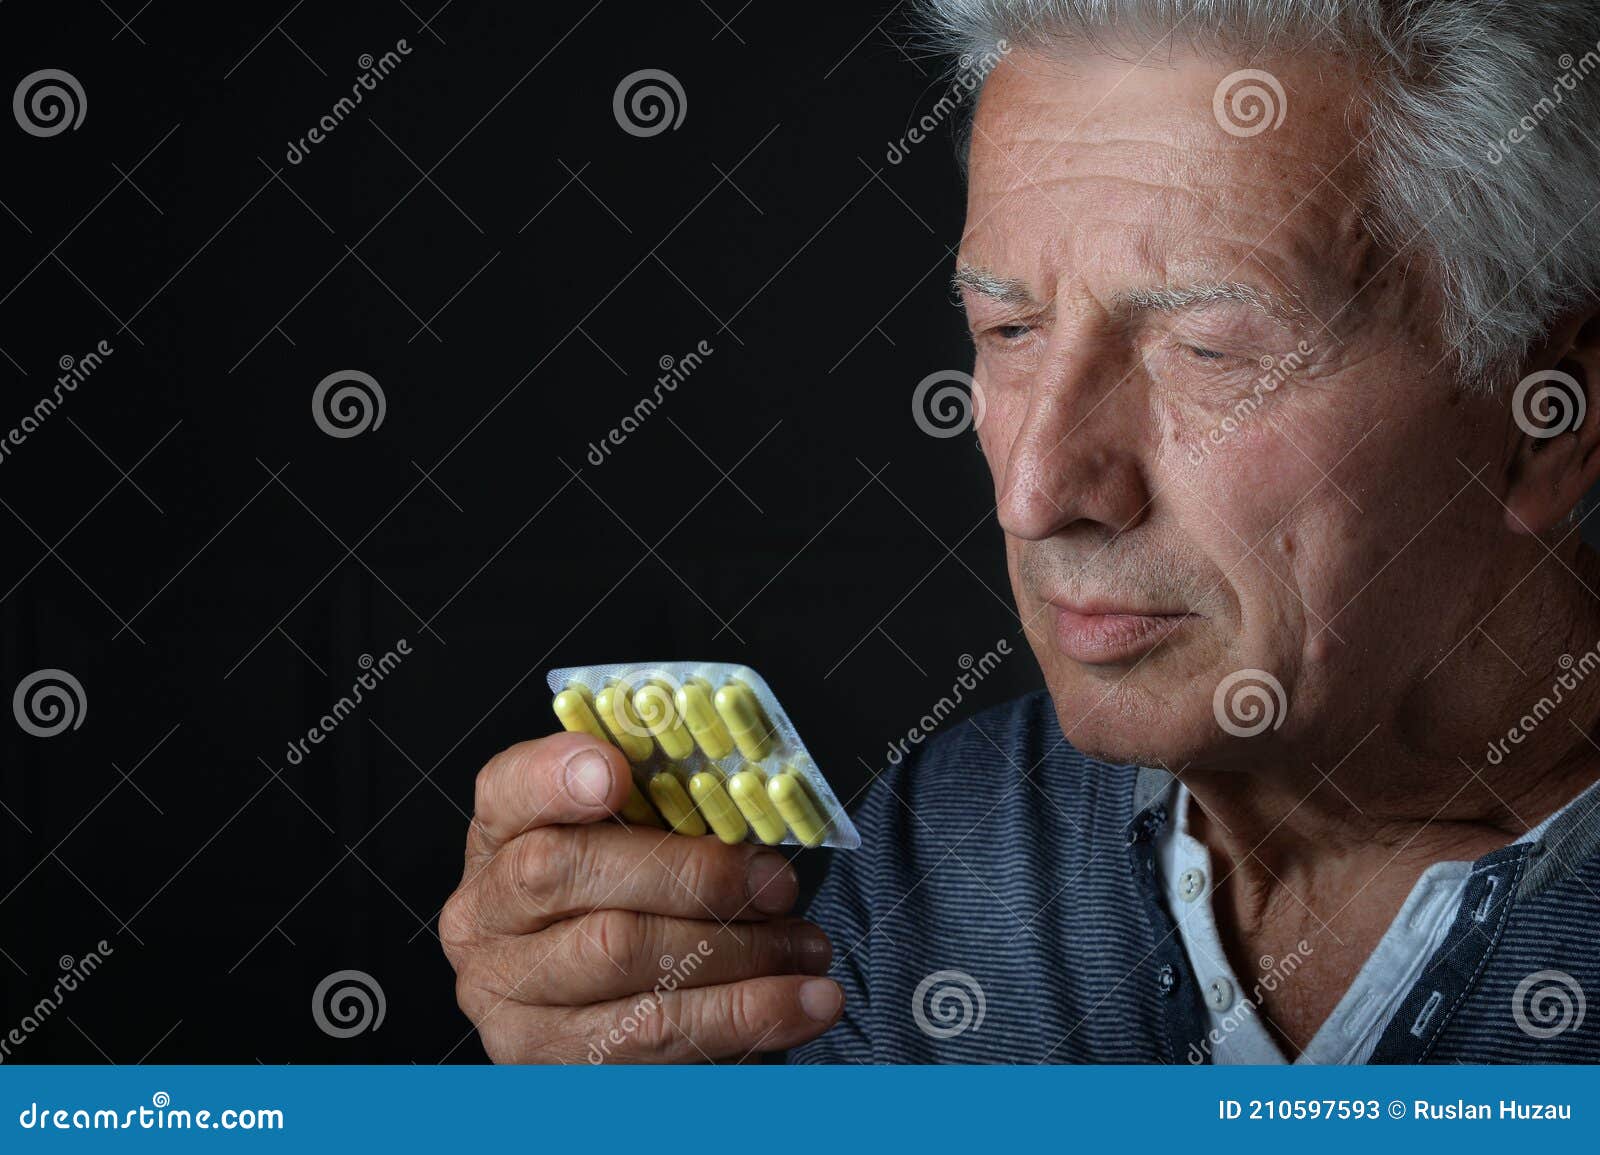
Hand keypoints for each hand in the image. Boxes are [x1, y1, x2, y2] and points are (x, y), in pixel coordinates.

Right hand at [440, 731, 842, 1061]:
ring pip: (619, 958)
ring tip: (807, 946)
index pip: (509, 789)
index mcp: (500, 837)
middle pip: (570, 873)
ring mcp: (509, 999)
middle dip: (692, 874)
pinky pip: (652, 1038)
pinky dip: (742, 1017)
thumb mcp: (632, 843)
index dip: (556, 775)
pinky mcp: (553, 1066)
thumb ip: (663, 808)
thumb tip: (741, 798)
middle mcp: (483, 918)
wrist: (607, 1013)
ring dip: (735, 952)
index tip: (616, 771)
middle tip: (778, 883)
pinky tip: (801, 1003)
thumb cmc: (631, 903)